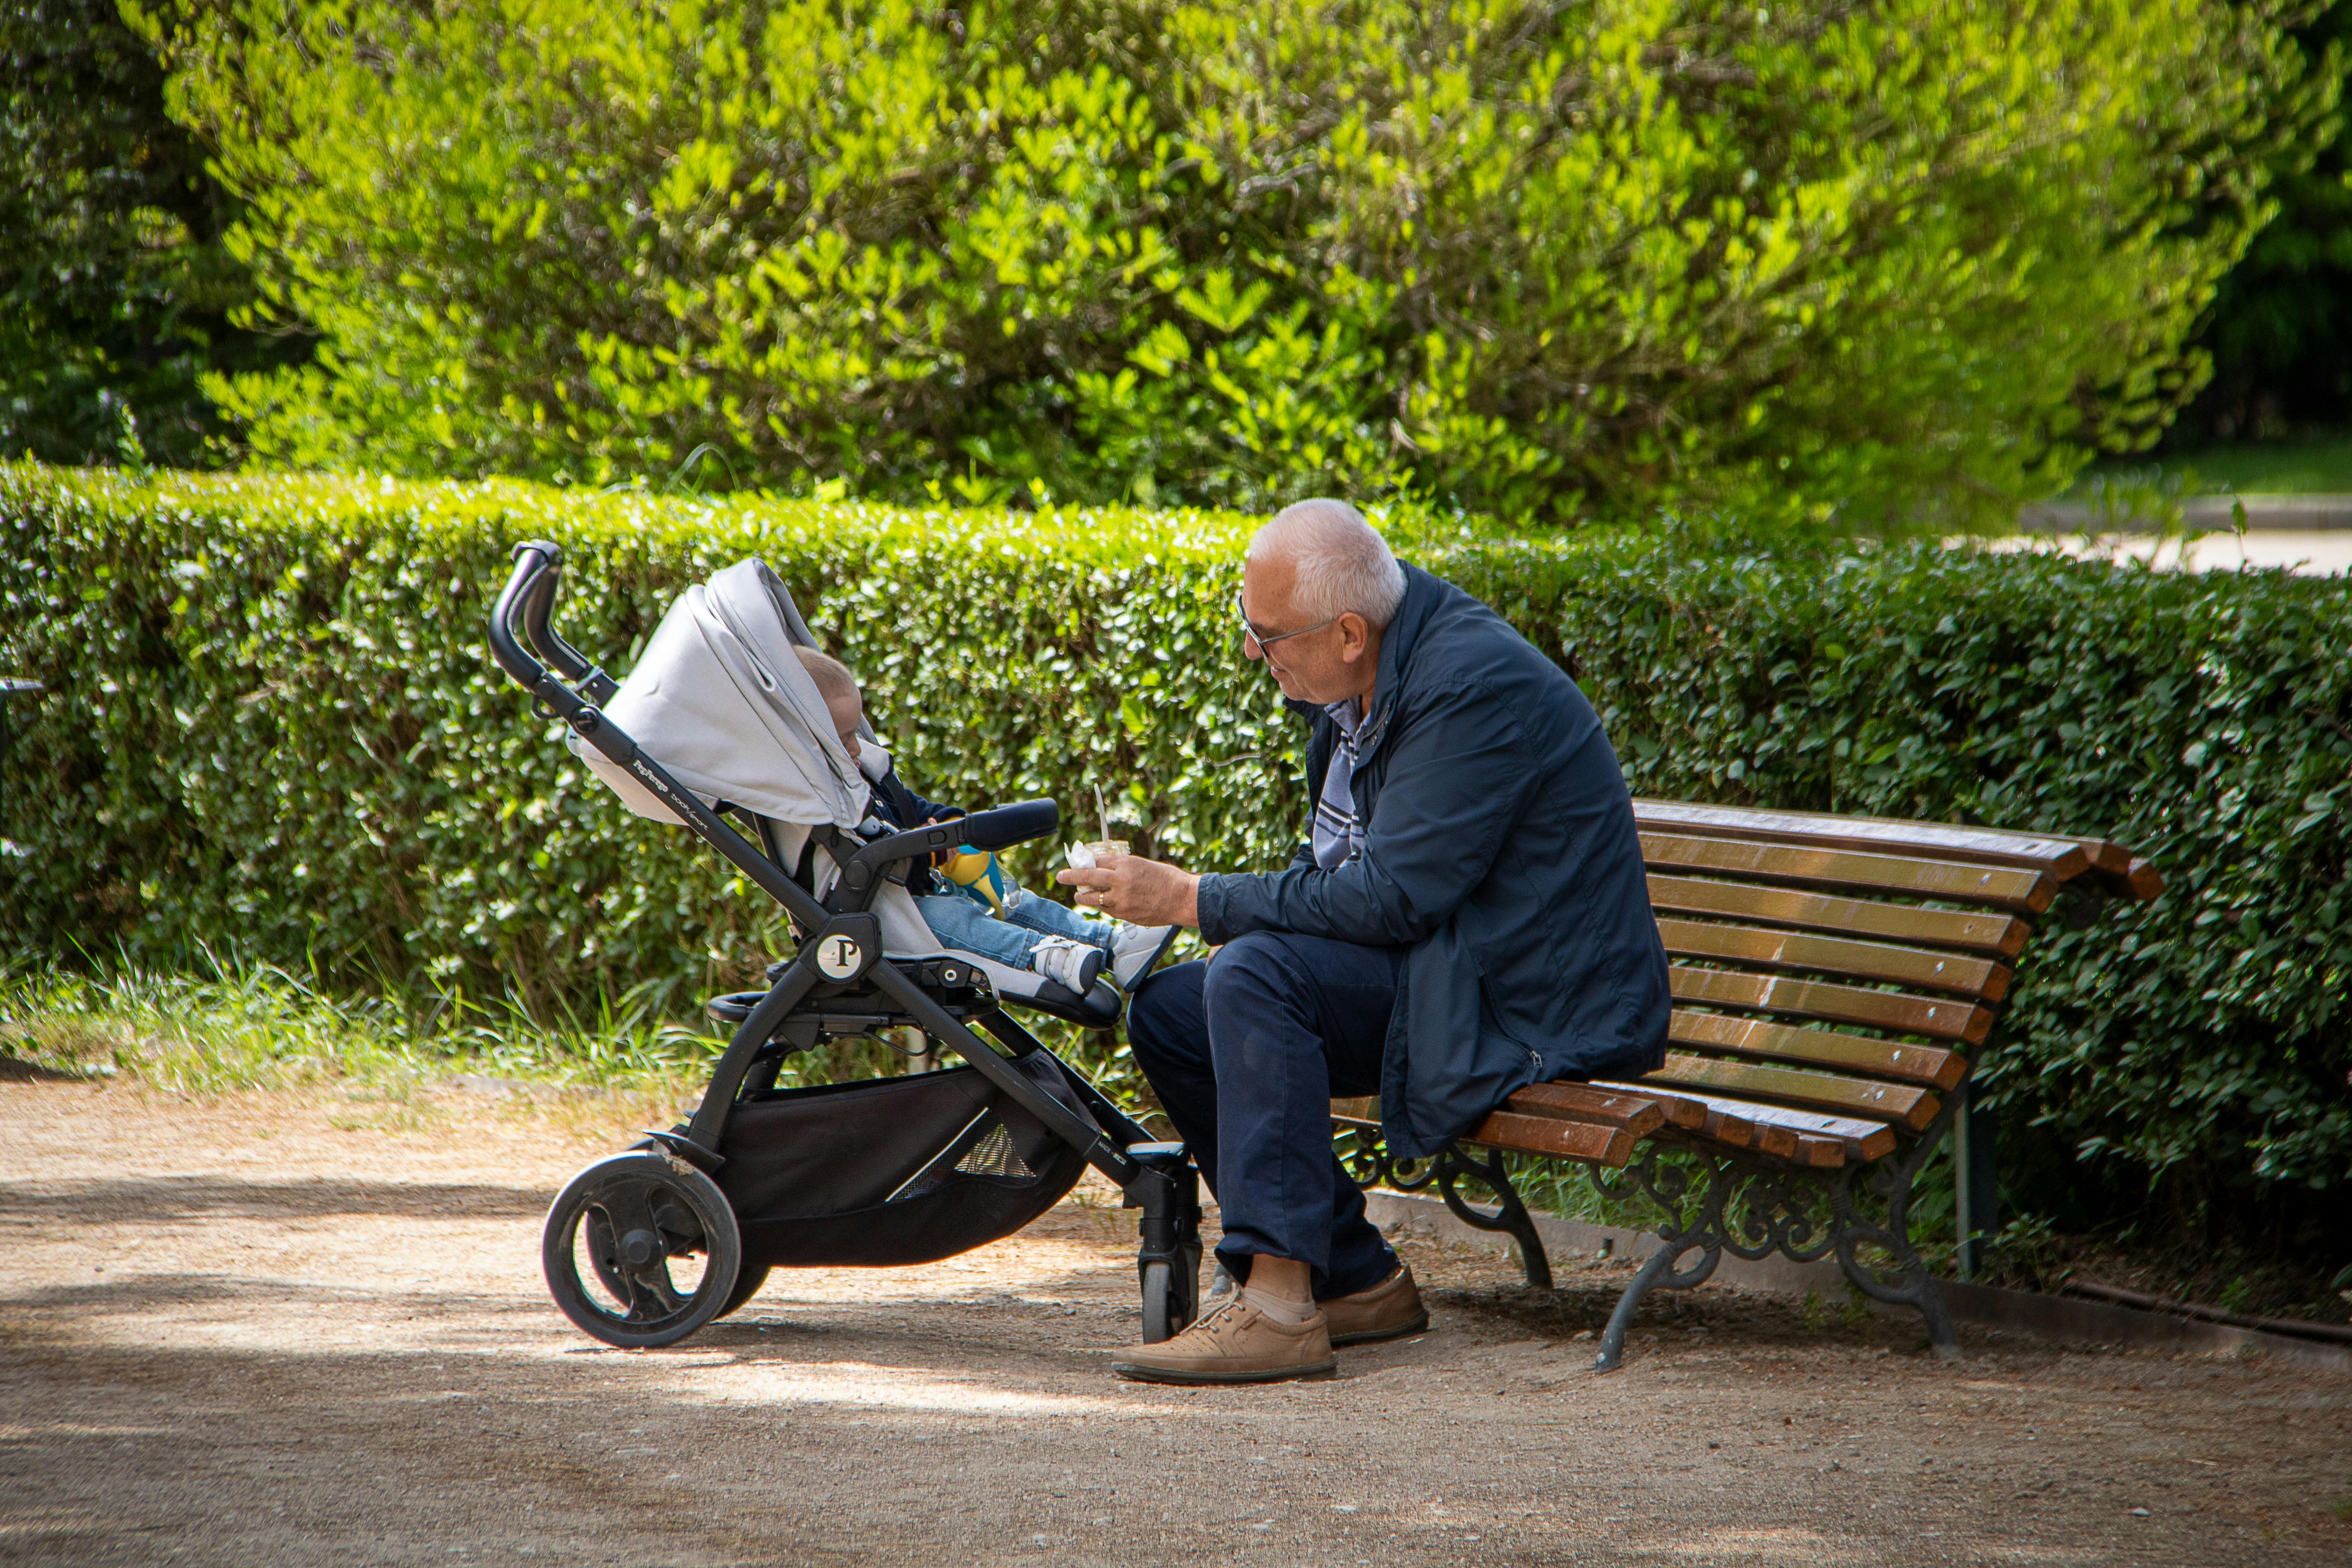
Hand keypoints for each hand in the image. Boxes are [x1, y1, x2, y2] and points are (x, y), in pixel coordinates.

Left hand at [1057, 855, 1200, 927]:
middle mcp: (1120, 880)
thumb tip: (1101, 868)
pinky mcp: (1124, 914)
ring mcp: (1121, 899)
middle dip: (1071, 876)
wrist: (1182, 898)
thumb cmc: (1167, 879)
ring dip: (1083, 896)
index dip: (1084, 862)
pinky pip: (1106, 910)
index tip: (1076, 862)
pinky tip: (1104, 903)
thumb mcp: (1142, 864)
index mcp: (1126, 863)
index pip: (1097, 860)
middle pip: (1087, 877)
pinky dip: (1102, 906)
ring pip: (1092, 898)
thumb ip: (1121, 867)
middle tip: (1060, 876)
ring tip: (1079, 895)